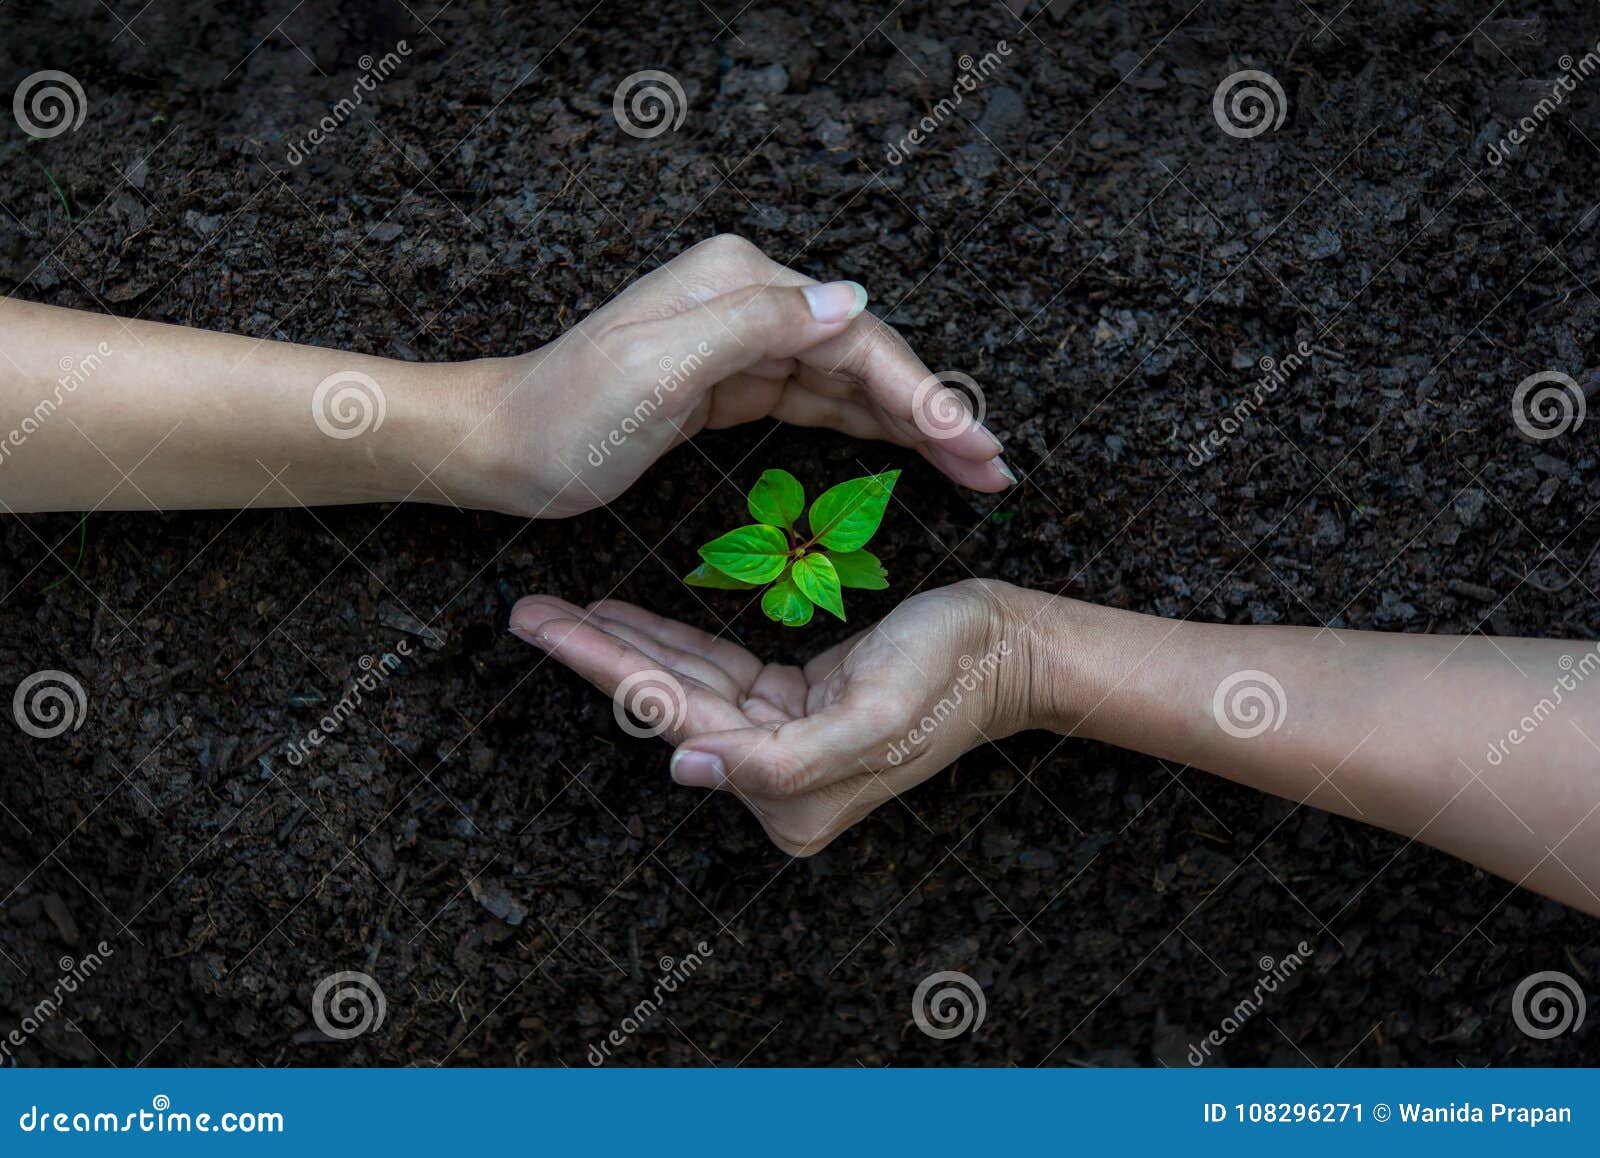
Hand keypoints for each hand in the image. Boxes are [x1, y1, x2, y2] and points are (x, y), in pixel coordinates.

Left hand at [438, 235, 1014, 516]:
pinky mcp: (731, 385)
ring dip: (911, 426)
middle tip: (994, 468)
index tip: (974, 445)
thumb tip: (852, 300)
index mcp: (742, 284)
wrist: (503, 447)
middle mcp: (749, 301)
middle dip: (934, 413)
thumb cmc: (570, 414)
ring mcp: (742, 342)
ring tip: (971, 469)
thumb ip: (756, 326)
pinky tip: (905, 451)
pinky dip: (864, 429)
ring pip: (848, 385)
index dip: (923, 394)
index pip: (857, 338)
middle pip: (865, 358)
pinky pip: (816, 404)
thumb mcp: (659, 368)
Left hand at [509, 580, 1033, 853]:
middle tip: (527, 613)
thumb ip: (783, 763)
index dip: (609, 673)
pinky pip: (717, 671)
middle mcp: (778, 782)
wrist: (1008, 648)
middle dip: (596, 656)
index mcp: (791, 797)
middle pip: (670, 707)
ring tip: (556, 609)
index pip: (680, 724)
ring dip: (623, 645)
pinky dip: (671, 643)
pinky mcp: (792, 705)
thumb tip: (686, 772)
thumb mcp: (875, 719)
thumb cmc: (950, 676)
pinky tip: (622, 617)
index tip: (548, 629)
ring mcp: (782, 742)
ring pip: (685, 686)